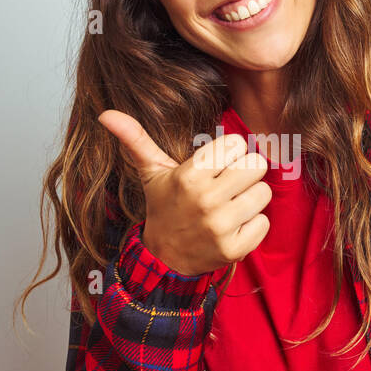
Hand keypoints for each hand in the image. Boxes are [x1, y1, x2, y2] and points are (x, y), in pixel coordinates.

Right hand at [97, 109, 271, 275]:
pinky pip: (264, 222)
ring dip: (250, 199)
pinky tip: (233, 227)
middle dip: (244, 173)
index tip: (215, 167)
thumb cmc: (164, 206)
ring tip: (229, 206)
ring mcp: (221, 227)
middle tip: (227, 185)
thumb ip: (135, 139)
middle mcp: (206, 200)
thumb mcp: (151, 172)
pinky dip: (253, 225)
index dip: (228, 154)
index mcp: (189, 176)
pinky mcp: (235, 249)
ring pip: (263, 193)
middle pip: (256, 165)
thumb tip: (105, 114)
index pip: (236, 143)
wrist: (164, 257)